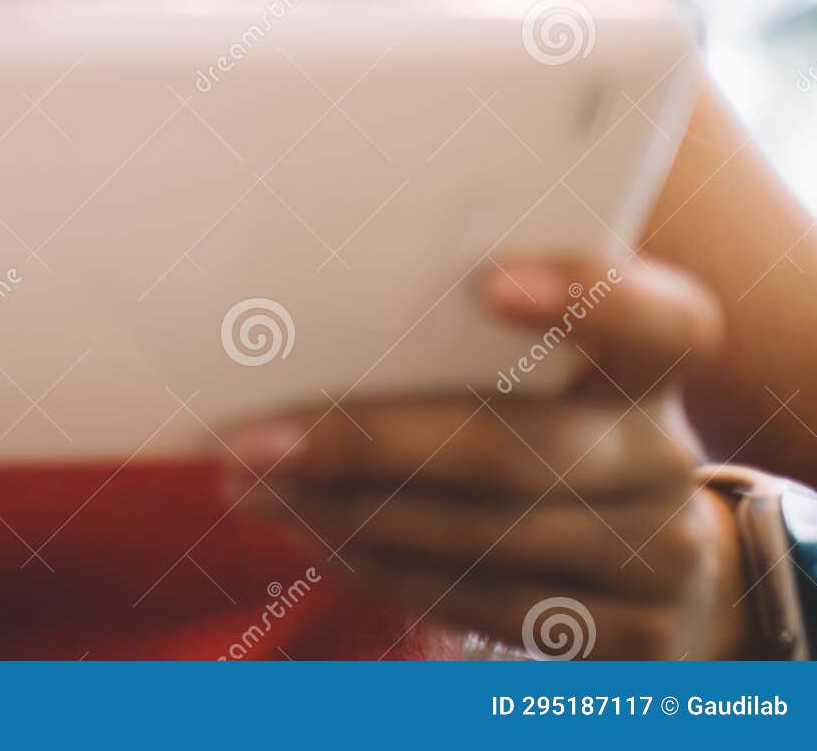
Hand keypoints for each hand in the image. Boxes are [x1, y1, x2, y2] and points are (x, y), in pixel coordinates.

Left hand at [218, 255, 757, 659]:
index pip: (662, 321)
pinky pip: (481, 603)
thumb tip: (325, 279)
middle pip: (516, 449)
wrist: (660, 553)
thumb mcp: (551, 355)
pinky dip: (381, 566)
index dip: (590, 297)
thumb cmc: (559, 408)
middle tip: (253, 437)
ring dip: (347, 513)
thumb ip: (474, 319)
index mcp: (653, 361)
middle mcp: (664, 457)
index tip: (487, 283)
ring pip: (481, 537)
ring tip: (252, 484)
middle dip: (366, 444)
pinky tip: (311, 532)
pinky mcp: (627, 639)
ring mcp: (657, 557)